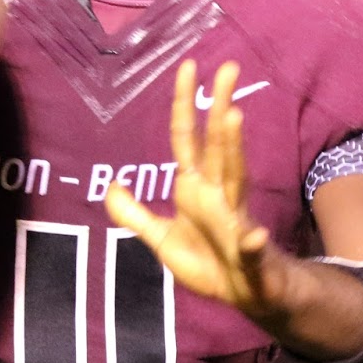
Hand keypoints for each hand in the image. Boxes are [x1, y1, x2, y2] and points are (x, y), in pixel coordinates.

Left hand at [105, 59, 289, 319]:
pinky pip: (251, 248)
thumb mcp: (161, 239)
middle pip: (217, 143)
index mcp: (194, 188)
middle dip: (220, 105)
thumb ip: (134, 215)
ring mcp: (236, 221)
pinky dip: (252, 244)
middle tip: (229, 69)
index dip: (184, 104)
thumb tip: (110, 184)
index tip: (188, 67)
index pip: (187, 137)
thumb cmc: (207, 262)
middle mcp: (218, 194)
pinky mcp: (250, 256)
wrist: (244, 296)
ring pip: (235, 178)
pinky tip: (253, 238)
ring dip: (233, 149)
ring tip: (233, 116)